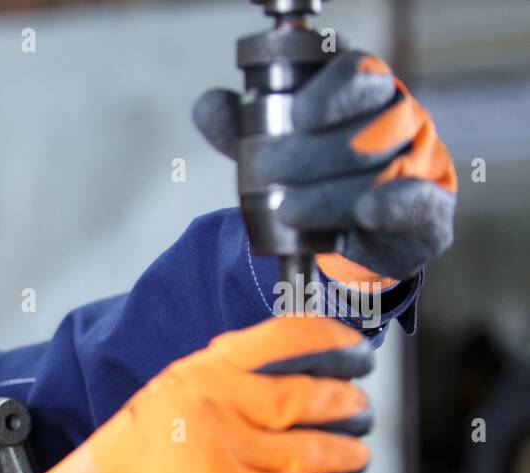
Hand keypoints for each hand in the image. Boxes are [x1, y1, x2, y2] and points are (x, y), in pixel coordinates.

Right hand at [0, 315, 374, 472]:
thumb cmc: (118, 470)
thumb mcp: (161, 404)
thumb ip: (215, 390)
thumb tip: (272, 385)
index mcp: (199, 376)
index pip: (283, 340)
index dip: (331, 343)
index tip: (353, 349)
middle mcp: (219, 408)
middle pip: (311, 395)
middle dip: (348, 403)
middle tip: (359, 408)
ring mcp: (234, 456)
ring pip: (319, 448)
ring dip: (348, 453)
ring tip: (355, 454)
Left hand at [194, 51, 456, 286]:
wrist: (342, 232)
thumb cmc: (306, 174)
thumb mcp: (268, 148)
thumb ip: (239, 127)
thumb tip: (209, 106)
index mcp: (364, 90)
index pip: (358, 74)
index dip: (330, 94)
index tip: (298, 116)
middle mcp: (400, 121)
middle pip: (372, 125)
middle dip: (315, 152)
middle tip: (270, 173)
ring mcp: (421, 164)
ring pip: (387, 169)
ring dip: (333, 192)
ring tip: (290, 209)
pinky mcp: (428, 213)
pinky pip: (419, 203)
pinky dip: (393, 205)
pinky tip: (367, 210)